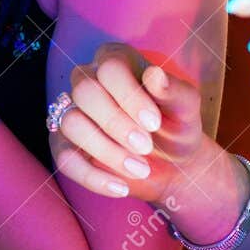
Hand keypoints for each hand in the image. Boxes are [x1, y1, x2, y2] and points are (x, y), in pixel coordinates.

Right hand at [48, 42, 209, 201]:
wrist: (173, 166)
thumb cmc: (175, 128)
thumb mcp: (185, 110)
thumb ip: (174, 90)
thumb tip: (155, 75)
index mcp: (115, 62)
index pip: (110, 68)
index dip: (129, 95)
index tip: (153, 123)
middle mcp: (87, 81)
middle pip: (85, 91)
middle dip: (116, 123)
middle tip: (146, 147)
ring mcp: (71, 113)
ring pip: (71, 123)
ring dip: (107, 151)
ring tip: (140, 169)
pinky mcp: (64, 145)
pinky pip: (65, 159)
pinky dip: (93, 177)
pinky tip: (121, 187)